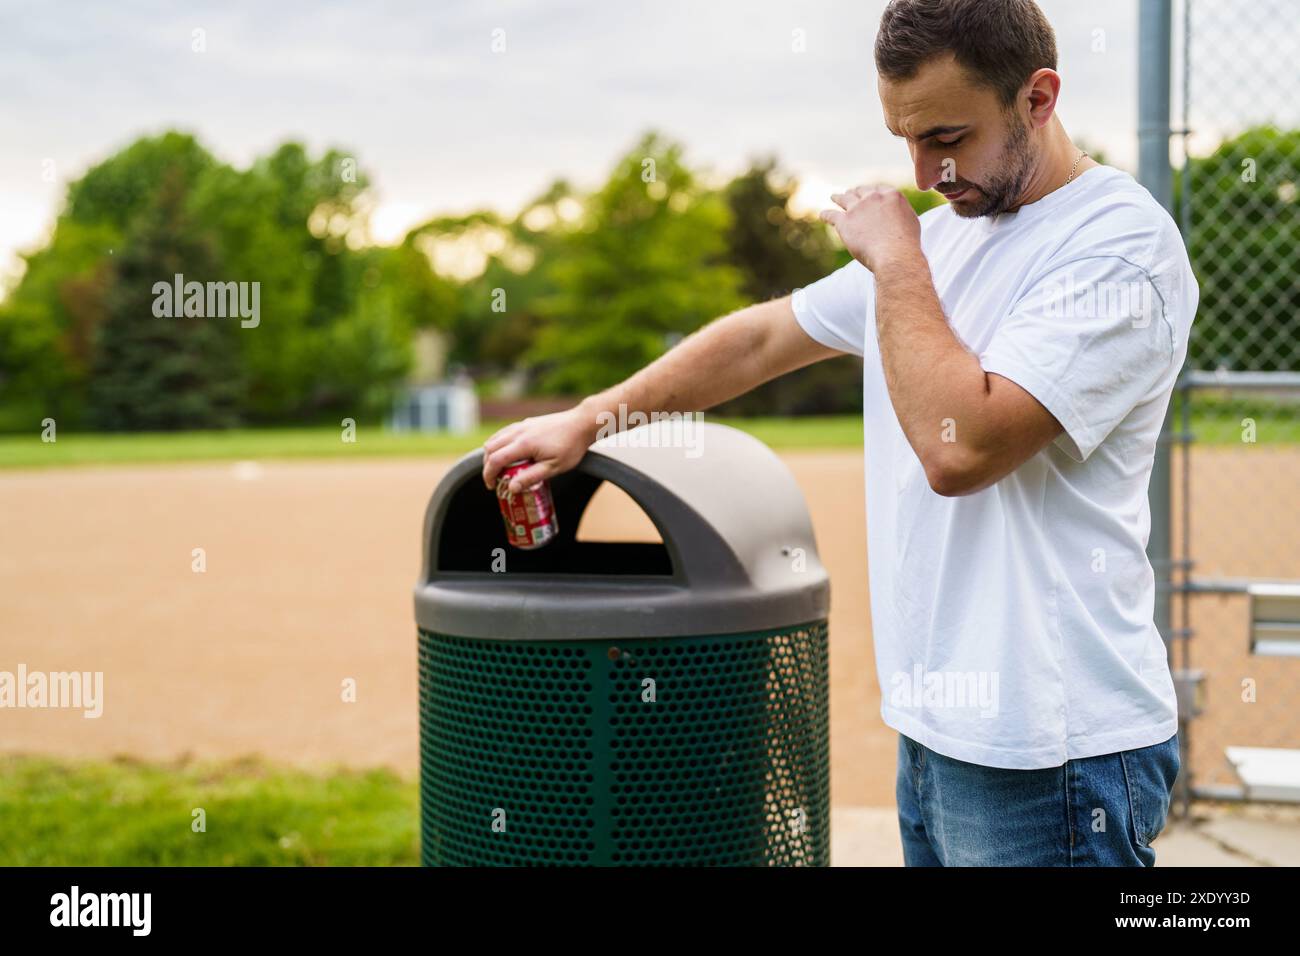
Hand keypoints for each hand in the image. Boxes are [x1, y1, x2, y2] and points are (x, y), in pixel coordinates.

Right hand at [481, 407, 595, 493]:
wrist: (581, 424)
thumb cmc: (571, 446)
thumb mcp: (553, 467)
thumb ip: (531, 477)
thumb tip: (511, 488)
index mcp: (524, 444)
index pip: (495, 460)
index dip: (489, 475)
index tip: (492, 487)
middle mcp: (518, 432)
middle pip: (490, 448)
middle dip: (488, 466)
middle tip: (495, 480)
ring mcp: (521, 425)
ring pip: (495, 439)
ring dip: (492, 454)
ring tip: (500, 469)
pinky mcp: (525, 423)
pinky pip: (503, 433)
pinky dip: (498, 445)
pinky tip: (507, 454)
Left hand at [819, 185, 921, 272]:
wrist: (894, 255)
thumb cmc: (906, 244)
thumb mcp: (910, 221)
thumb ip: (900, 213)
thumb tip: (895, 213)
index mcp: (891, 195)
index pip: (878, 189)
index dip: (871, 191)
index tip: (867, 193)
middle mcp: (873, 198)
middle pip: (861, 191)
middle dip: (855, 192)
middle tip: (850, 193)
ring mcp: (857, 208)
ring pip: (844, 199)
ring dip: (838, 197)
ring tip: (834, 197)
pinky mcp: (844, 222)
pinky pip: (832, 215)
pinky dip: (826, 215)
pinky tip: (822, 215)